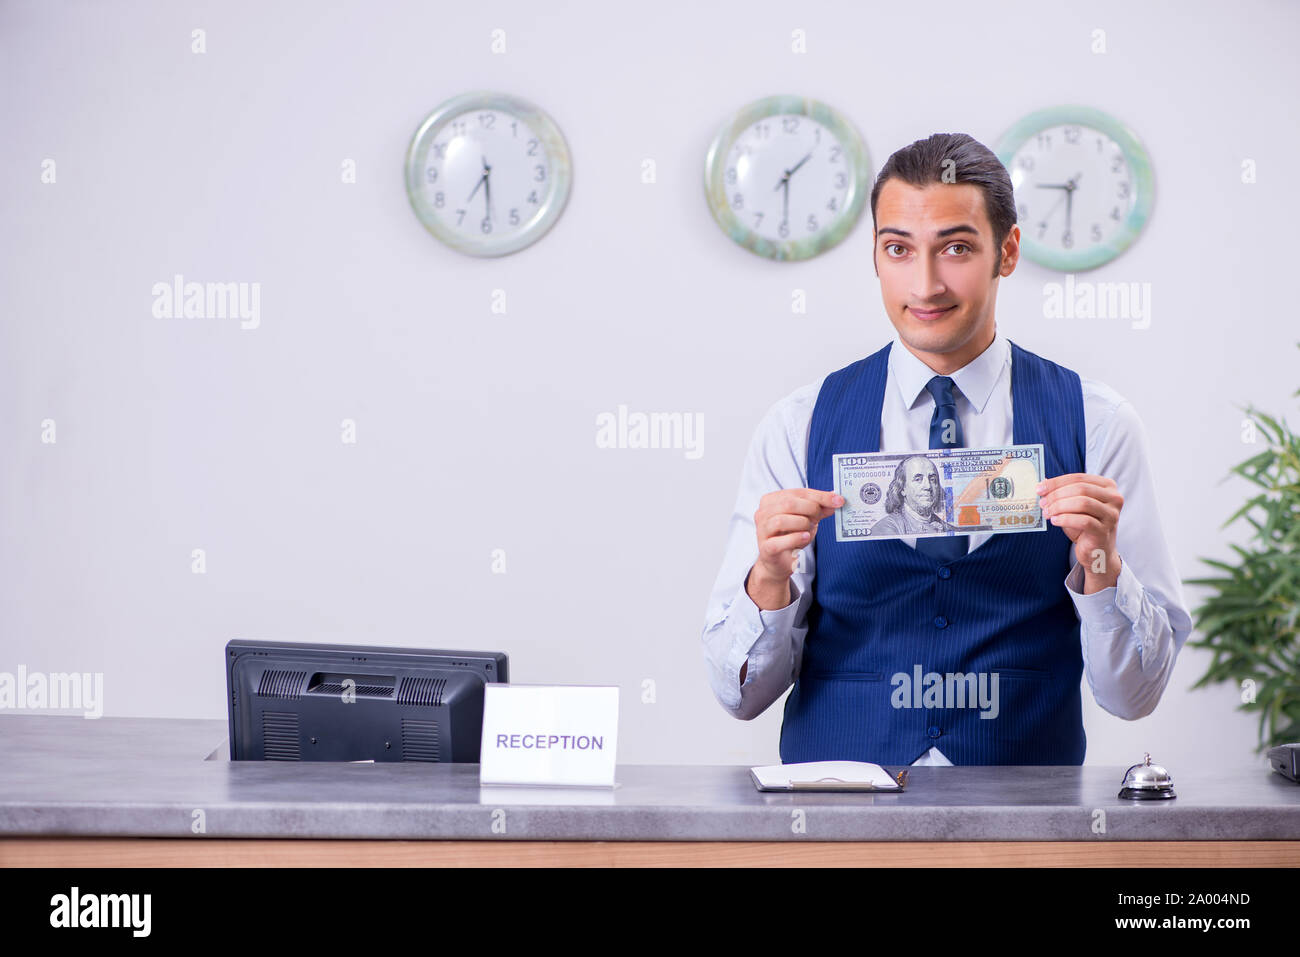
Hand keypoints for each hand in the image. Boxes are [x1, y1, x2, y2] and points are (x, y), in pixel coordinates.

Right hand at [747, 489, 842, 608]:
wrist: (778, 562)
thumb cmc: (790, 536)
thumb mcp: (806, 519)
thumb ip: (819, 509)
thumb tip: (836, 499)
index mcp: (771, 500)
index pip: (798, 492)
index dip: (820, 496)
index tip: (838, 500)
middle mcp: (762, 513)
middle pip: (788, 504)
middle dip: (811, 509)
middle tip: (819, 518)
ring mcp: (762, 530)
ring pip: (781, 520)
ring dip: (802, 524)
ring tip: (809, 530)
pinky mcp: (765, 548)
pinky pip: (779, 542)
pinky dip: (795, 538)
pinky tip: (805, 537)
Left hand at [1037, 472, 1122, 592]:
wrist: (1097, 551)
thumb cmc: (1084, 526)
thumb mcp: (1073, 505)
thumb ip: (1062, 492)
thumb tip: (1043, 482)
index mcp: (1107, 486)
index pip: (1079, 478)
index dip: (1057, 482)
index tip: (1039, 488)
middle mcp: (1114, 498)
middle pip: (1080, 488)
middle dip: (1057, 494)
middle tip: (1042, 503)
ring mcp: (1111, 515)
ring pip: (1082, 503)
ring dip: (1059, 506)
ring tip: (1047, 513)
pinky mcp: (1104, 530)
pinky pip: (1083, 521)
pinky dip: (1065, 519)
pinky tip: (1055, 521)